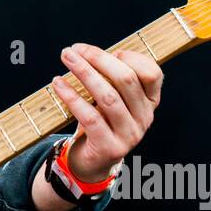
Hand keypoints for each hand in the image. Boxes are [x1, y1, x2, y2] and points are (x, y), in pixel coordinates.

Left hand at [51, 43, 162, 182]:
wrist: (93, 161)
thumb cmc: (101, 120)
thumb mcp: (112, 98)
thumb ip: (109, 78)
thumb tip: (85, 52)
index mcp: (150, 102)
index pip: (153, 73)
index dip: (131, 57)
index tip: (110, 51)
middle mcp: (145, 118)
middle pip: (126, 80)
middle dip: (99, 59)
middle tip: (74, 49)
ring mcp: (130, 134)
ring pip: (108, 97)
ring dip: (84, 73)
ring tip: (66, 59)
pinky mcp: (110, 147)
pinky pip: (90, 117)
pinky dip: (72, 97)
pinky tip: (58, 84)